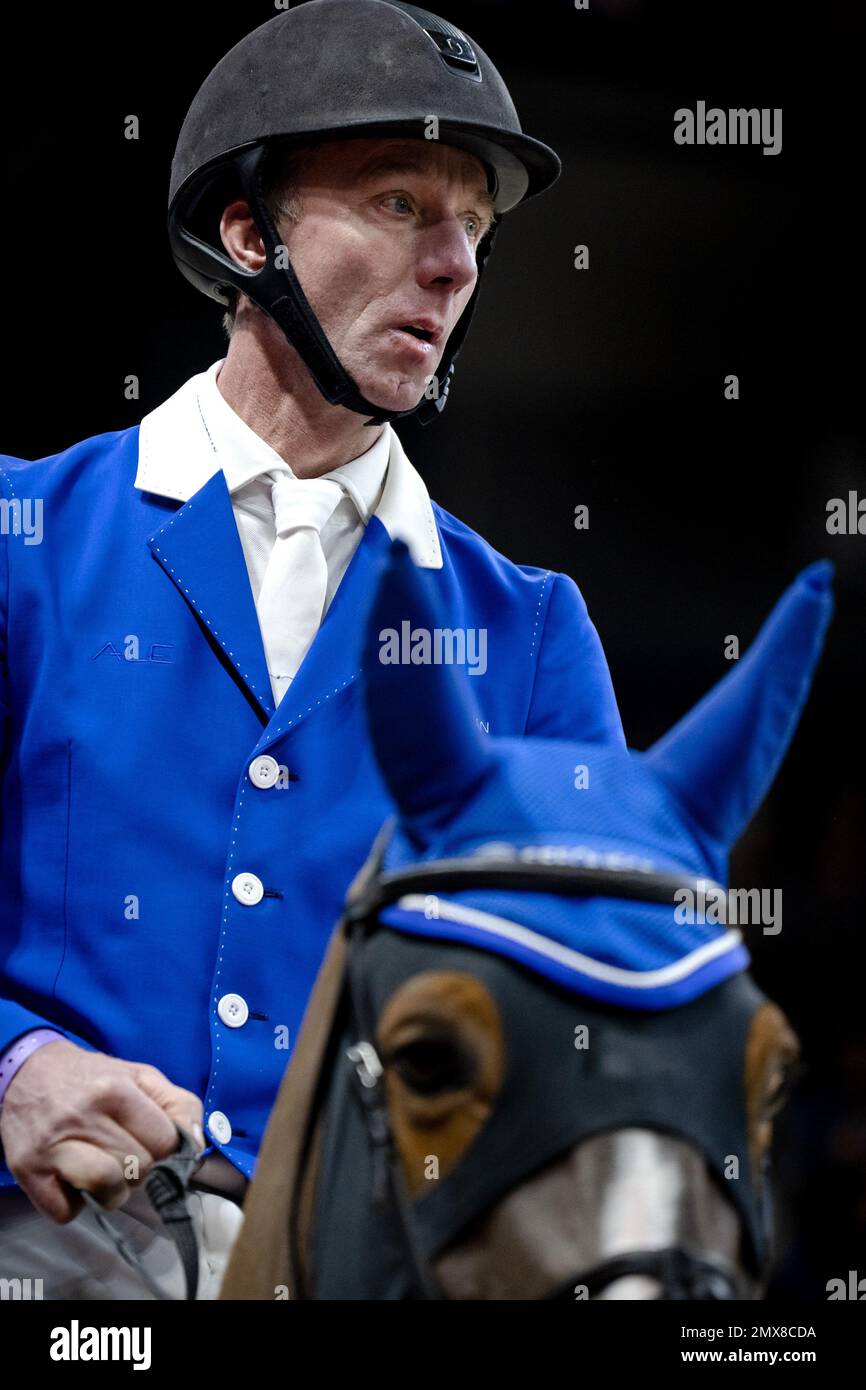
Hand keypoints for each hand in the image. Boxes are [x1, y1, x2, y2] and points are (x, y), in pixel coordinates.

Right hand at [0, 1039, 204, 1221]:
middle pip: (140, 1169)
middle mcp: (83, 1116)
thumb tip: (196, 1144)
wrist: (26, 1071)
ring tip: (103, 1171)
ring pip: (107, 1191)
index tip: (151, 1142)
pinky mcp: (28, 1171)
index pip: (165, 1142)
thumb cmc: (91, 1078)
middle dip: (139, 1168)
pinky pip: (66, 1212)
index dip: (165, 1148)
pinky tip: (72, 1179)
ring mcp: (52, 1146)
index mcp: (115, 1090)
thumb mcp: (140, 1076)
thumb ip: (178, 1104)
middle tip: (122, 1152)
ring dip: (112, 1192)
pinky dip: (73, 1204)